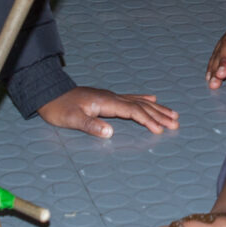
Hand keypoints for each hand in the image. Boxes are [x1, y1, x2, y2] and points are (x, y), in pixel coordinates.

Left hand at [37, 86, 178, 137]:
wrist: (49, 94)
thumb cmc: (59, 108)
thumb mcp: (72, 119)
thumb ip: (91, 125)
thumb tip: (111, 132)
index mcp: (106, 102)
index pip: (133, 111)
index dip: (148, 120)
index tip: (160, 130)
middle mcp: (112, 97)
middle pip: (141, 105)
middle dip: (159, 114)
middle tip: (176, 123)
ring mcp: (111, 96)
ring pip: (139, 101)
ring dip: (157, 108)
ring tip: (172, 113)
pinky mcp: (108, 98)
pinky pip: (132, 98)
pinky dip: (144, 99)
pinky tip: (152, 98)